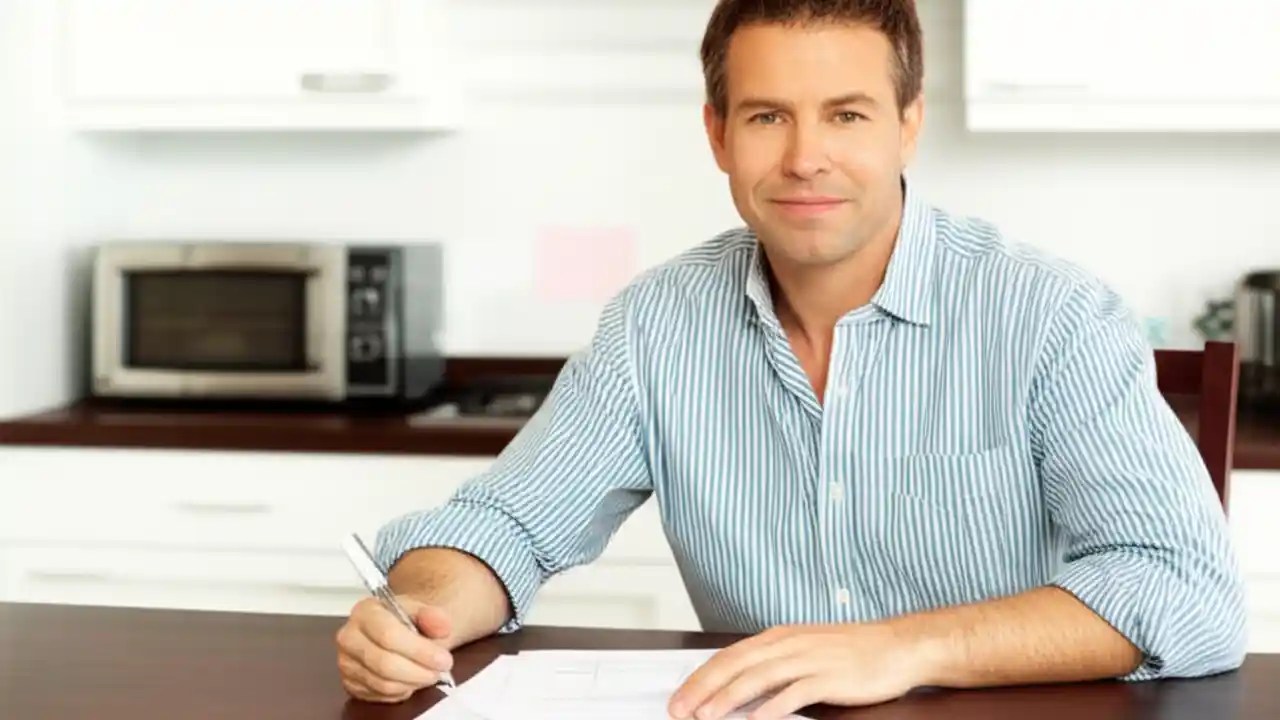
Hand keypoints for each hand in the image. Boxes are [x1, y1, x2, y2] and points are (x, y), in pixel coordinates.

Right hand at [335, 596, 455, 702]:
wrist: (394, 629)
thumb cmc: (405, 620)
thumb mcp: (422, 610)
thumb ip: (433, 616)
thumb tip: (442, 627)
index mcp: (365, 611)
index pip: (389, 635)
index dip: (420, 651)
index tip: (443, 658)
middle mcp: (349, 637)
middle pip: (385, 664)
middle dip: (419, 671)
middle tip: (440, 670)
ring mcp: (346, 662)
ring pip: (383, 684)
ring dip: (413, 683)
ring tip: (429, 674)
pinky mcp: (350, 683)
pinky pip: (380, 695)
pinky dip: (402, 690)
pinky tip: (411, 679)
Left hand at [668, 623, 930, 719]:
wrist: (897, 646)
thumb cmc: (852, 652)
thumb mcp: (804, 650)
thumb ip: (773, 664)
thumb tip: (740, 685)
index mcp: (779, 637)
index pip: (729, 656)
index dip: (701, 677)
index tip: (680, 696)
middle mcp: (789, 644)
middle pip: (736, 665)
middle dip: (704, 688)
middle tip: (681, 709)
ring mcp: (808, 659)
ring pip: (758, 677)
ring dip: (728, 697)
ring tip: (706, 715)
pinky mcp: (828, 676)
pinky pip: (793, 693)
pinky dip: (771, 707)